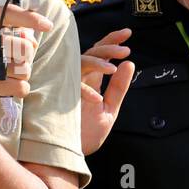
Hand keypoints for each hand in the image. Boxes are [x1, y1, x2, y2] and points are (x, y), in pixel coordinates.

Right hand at [0, 3, 51, 110]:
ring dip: (20, 75)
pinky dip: (18, 89)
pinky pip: (20, 86)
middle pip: (24, 48)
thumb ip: (11, 31)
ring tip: (4, 74)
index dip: (32, 19)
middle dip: (25, 58)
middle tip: (11, 61)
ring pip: (24, 69)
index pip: (9, 14)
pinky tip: (4, 86)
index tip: (47, 25)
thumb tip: (36, 31)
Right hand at [80, 28, 135, 154]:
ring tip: (113, 68)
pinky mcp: (58, 97)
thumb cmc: (86, 133)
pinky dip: (84, 92)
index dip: (112, 40)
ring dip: (98, 63)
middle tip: (125, 50)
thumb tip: (129, 63)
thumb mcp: (109, 109)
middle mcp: (79, 79)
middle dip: (108, 47)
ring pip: (81, 63)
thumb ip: (119, 88)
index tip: (127, 33)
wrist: (70, 155)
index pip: (100, 53)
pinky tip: (97, 99)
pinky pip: (71, 87)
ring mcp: (68, 86)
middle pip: (92, 52)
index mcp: (90, 79)